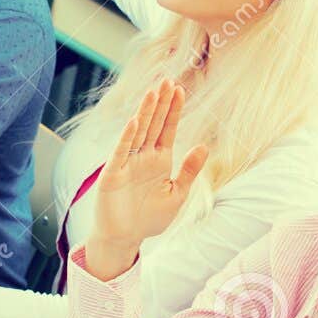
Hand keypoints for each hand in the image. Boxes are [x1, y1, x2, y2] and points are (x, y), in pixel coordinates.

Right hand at [84, 80, 208, 279]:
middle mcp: (144, 157)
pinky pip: (121, 151)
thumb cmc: (150, 218)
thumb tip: (204, 146)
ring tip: (153, 92)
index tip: (180, 89)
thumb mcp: (177, 194)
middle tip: (168, 80)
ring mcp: (127, 163)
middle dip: (161, 103)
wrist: (125, 238)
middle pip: (154, 124)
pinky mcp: (113, 173)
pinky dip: (128, 136)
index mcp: (160, 160)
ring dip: (146, 112)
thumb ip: (189, 170)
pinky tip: (136, 120)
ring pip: (139, 132)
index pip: (168, 129)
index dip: (174, 110)